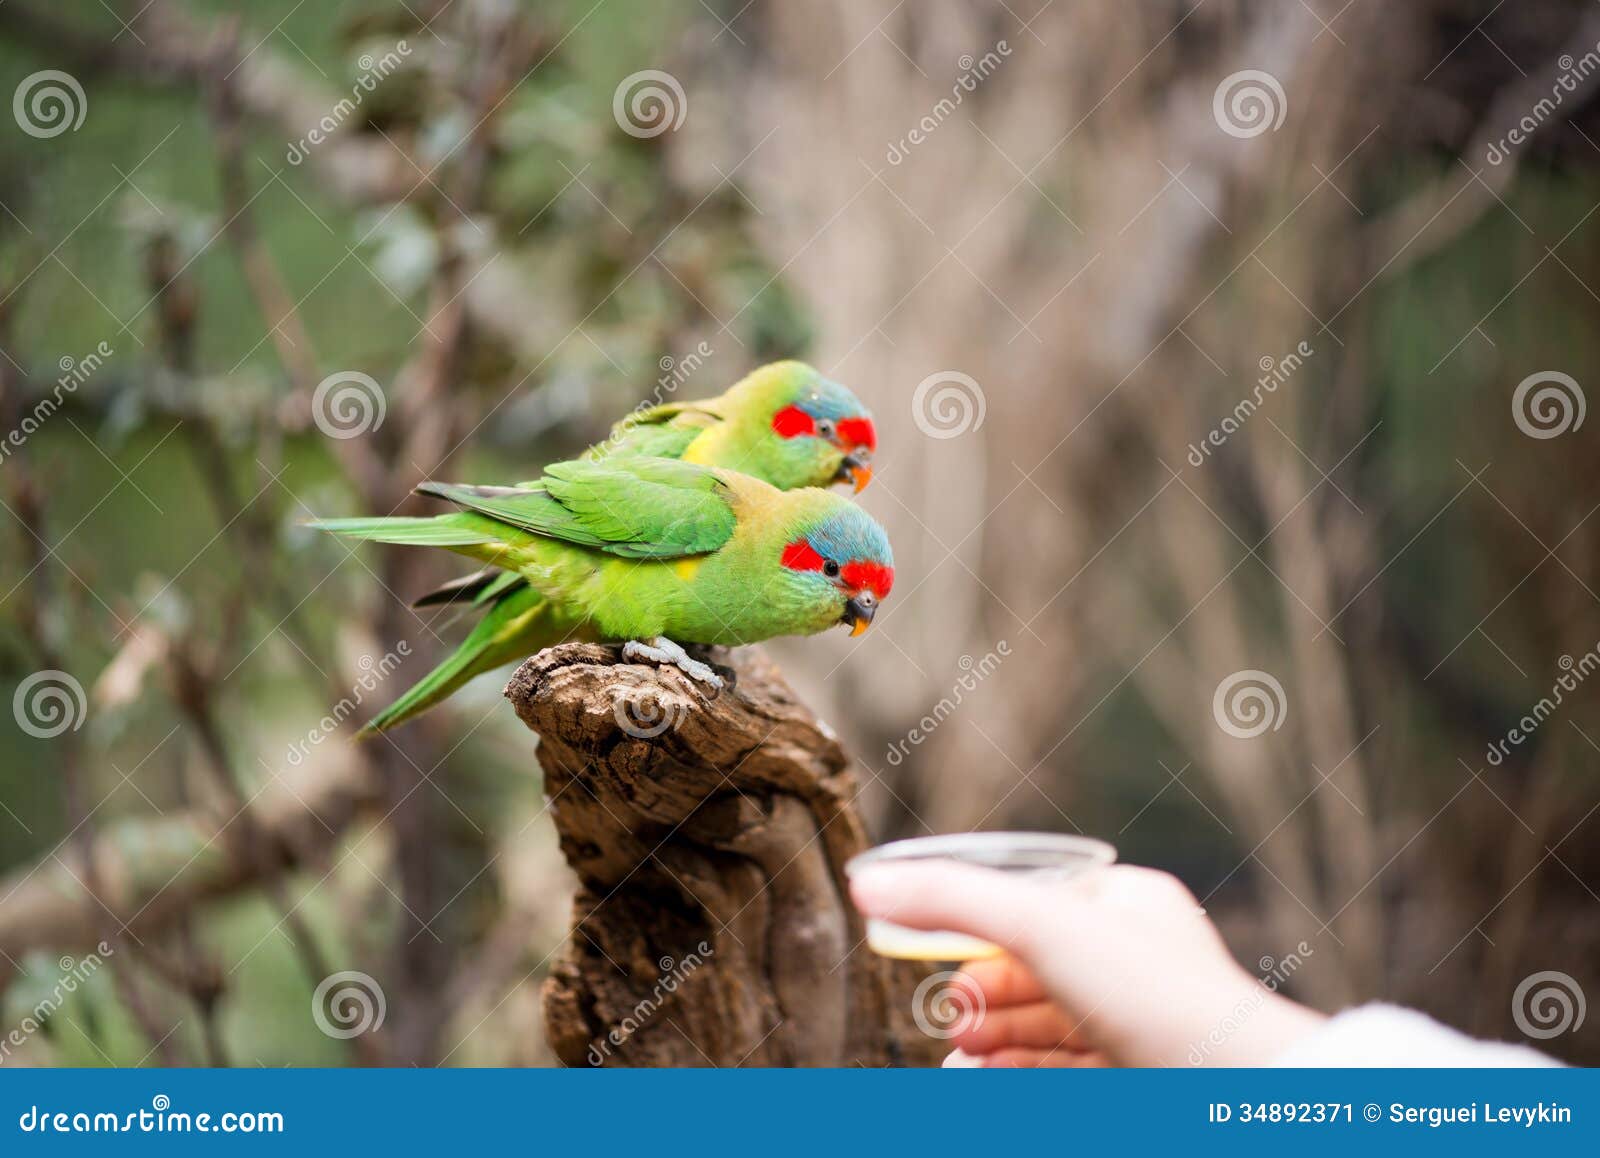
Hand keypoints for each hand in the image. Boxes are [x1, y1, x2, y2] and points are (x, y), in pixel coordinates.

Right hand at [849, 862, 1324, 1066]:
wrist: (1235, 1094)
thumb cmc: (1154, 997)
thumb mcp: (1040, 925)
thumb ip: (951, 900)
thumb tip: (865, 884)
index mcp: (1127, 905)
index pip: (1036, 905)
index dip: (977, 927)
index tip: (932, 953)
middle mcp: (1137, 961)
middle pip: (1036, 972)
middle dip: (982, 995)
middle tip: (946, 1016)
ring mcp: (1138, 1024)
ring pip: (1048, 1026)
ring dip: (994, 1039)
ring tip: (956, 1053)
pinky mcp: (1137, 1076)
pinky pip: (1066, 1069)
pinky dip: (1019, 1072)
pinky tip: (983, 1079)